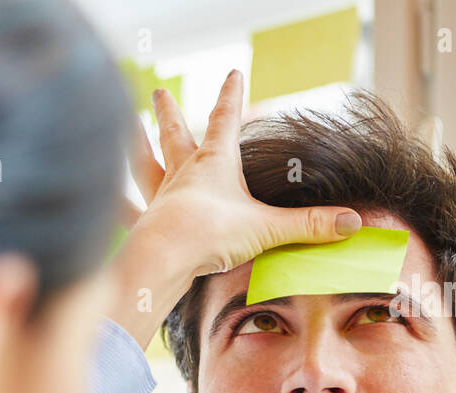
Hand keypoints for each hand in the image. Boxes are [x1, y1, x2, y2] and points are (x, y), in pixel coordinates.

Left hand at [108, 70, 360, 347]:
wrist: (165, 257)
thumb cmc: (212, 234)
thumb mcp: (269, 228)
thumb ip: (310, 225)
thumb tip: (354, 222)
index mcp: (215, 164)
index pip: (225, 121)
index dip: (231, 97)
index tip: (233, 73)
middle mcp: (182, 174)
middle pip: (174, 135)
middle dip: (169, 113)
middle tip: (158, 93)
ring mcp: (157, 197)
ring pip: (144, 164)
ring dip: (135, 146)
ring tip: (124, 129)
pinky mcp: (141, 223)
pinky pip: (124, 209)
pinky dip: (114, 203)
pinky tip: (101, 198)